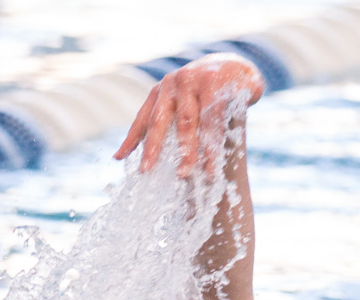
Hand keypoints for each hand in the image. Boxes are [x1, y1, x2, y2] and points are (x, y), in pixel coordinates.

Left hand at [114, 53, 264, 177]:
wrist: (239, 66)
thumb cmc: (207, 91)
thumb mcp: (184, 100)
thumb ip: (168, 120)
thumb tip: (142, 153)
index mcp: (163, 90)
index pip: (144, 117)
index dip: (131, 138)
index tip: (119, 159)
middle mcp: (175, 83)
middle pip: (161, 120)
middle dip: (153, 147)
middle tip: (146, 170)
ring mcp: (195, 81)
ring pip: (188, 123)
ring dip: (187, 152)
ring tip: (185, 174)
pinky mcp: (217, 85)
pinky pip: (213, 121)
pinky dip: (212, 146)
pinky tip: (212, 165)